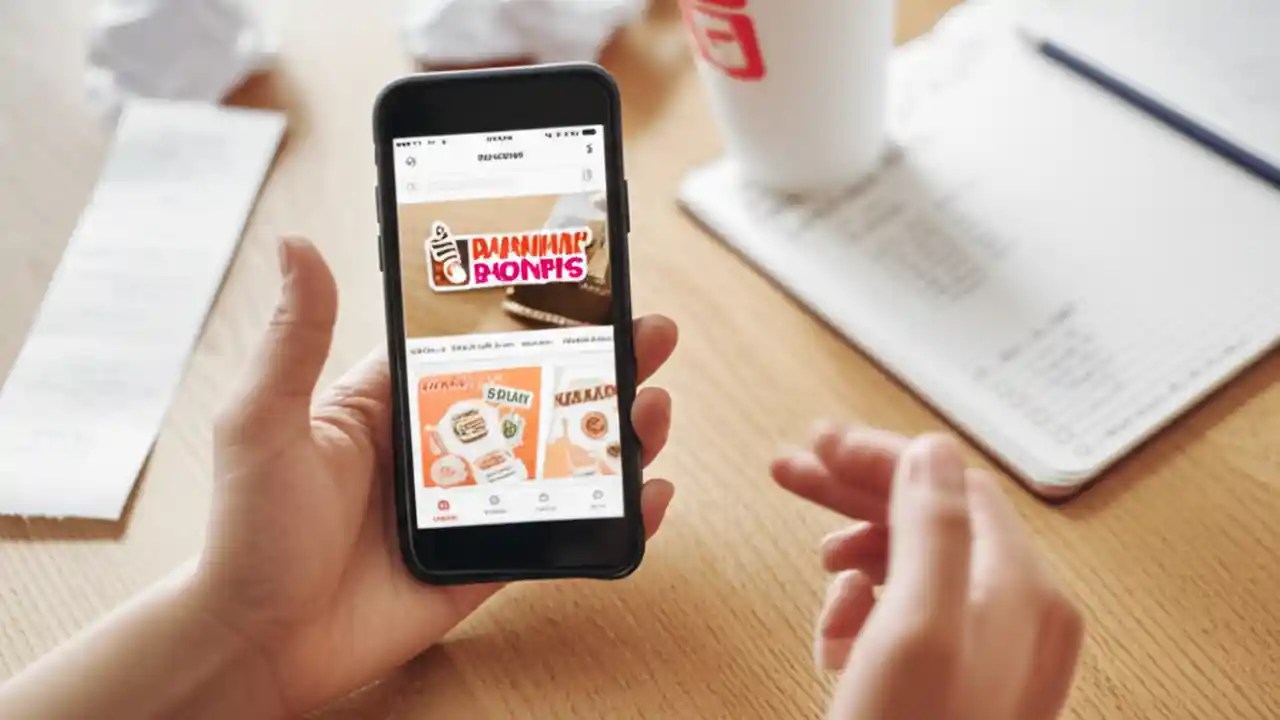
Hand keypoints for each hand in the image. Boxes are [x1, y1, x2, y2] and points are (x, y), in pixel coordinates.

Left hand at [196, 237, 678, 713]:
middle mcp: (441, 445)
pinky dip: (612, 514)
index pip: (478, 342)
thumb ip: (294, 338)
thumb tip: (296, 246)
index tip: (582, 280)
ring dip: (615, 430)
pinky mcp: (488, 557)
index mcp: (394, 402)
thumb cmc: (247, 533)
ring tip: (653, 407)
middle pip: (539, 392)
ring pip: (562, 455)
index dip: (534, 312)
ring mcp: (471, 502)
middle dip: (600, 362)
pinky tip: (648, 494)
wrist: (260, 644)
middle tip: (649, 335)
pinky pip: (562, 528)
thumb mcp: (265, 421)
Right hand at [772, 427, 1083, 718]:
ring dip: (856, 550)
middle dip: (854, 490)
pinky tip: (839, 624)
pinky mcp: (951, 687)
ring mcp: (985, 657)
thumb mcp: (916, 632)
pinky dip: (864, 609)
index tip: (819, 444)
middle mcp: (1014, 619)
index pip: (951, 483)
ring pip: (913, 566)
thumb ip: (933, 530)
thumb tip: (931, 452)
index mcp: (1020, 594)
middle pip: (928, 517)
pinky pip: (906, 618)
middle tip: (793, 468)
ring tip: (818, 559)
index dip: (879, 457)